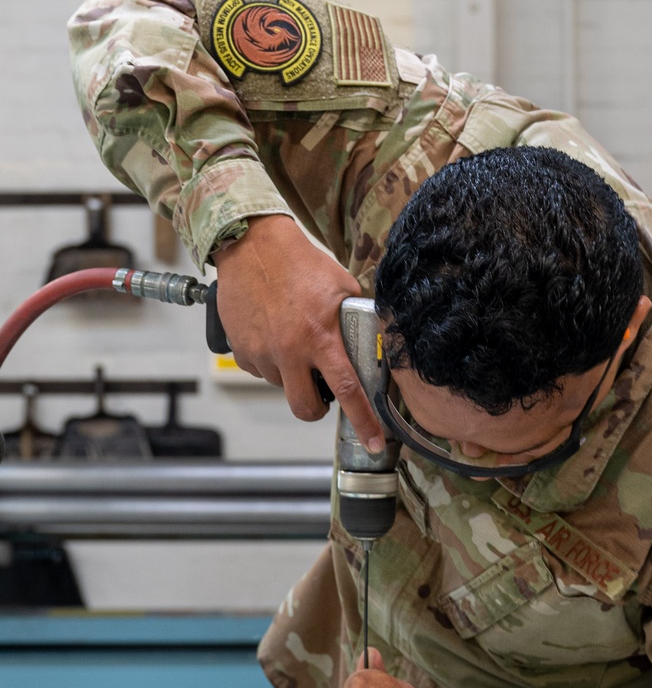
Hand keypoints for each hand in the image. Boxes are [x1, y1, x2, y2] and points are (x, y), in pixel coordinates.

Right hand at [214, 215, 382, 448]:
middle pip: (305, 408)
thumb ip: (357, 319)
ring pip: (281, 386)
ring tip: (293, 342)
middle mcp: (290, 351)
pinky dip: (268, 361)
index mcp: (321, 337)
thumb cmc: (300, 262)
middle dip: (316, 409)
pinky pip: (259, 369)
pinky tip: (273, 335)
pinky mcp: (241, 349)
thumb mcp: (342, 287)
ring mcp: (262, 352)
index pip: (348, 391)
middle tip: (322, 394)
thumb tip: (373, 341)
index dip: (364, 422)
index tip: (374, 443)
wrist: (251, 244)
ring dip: (291, 376)